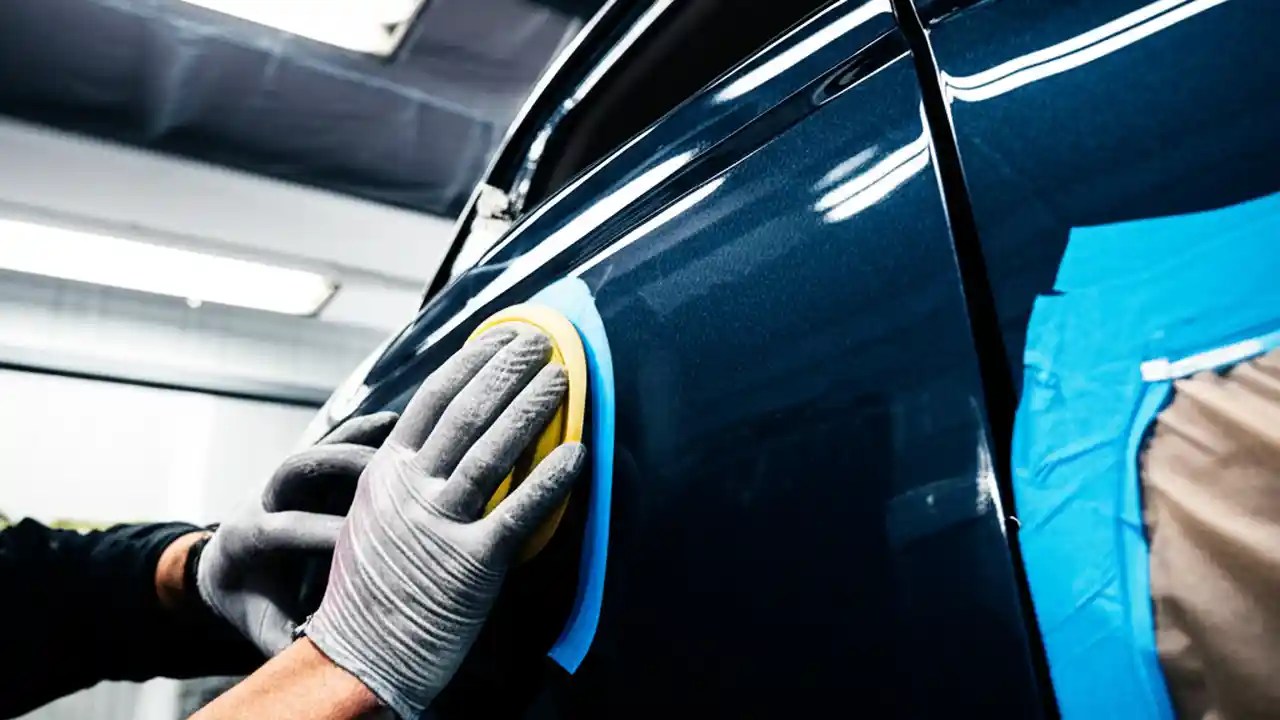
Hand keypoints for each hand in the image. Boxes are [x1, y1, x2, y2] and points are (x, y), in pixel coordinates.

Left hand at [196, 412, 398, 655]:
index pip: (283, 527)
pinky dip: (362, 430)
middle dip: (340, 471)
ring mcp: (282, 477)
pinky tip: (398, 424)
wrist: (221, 568)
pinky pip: (332, 438)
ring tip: (400, 436)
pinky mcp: (304, 465)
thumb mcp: (260, 624)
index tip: (362, 543)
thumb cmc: (247, 601)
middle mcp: (261, 497)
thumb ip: (288, 637)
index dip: (319, 532)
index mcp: (246, 538)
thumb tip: (328, 653)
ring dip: (356, 440)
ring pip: (316, 446)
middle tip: (389, 477)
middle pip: (294, 470)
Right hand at [306, 326, 585, 718]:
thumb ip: (406, 475)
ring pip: (492, 452)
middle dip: (508, 371)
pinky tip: (578, 454)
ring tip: (563, 379)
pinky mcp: (470, 563)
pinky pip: (519, 512)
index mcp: (385, 473)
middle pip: (466, 414)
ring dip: (532, 409)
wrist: (355, 655)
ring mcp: (438, 524)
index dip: (472, 363)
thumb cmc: (370, 587)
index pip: (432, 400)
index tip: (501, 336)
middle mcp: (409, 490)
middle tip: (542, 343)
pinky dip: (550, 480)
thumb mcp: (373, 515)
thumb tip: (447, 437)